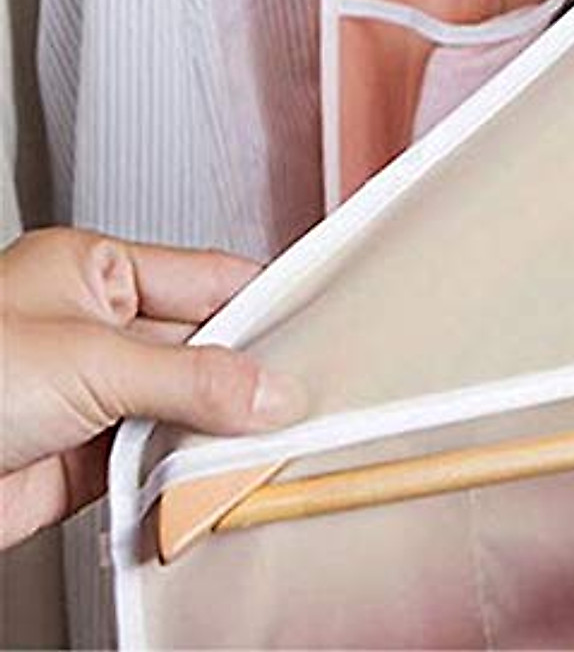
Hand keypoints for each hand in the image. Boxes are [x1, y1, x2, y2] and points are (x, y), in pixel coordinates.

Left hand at [1, 227, 306, 548]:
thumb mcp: (88, 361)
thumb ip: (189, 378)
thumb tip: (268, 390)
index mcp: (93, 271)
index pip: (204, 276)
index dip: (262, 300)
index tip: (316, 322)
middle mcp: (95, 329)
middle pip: (200, 346)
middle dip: (244, 372)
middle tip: (296, 393)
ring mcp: (92, 394)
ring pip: (184, 406)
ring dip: (217, 428)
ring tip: (262, 438)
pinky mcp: (85, 459)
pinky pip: (157, 459)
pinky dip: (185, 471)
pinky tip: (211, 474)